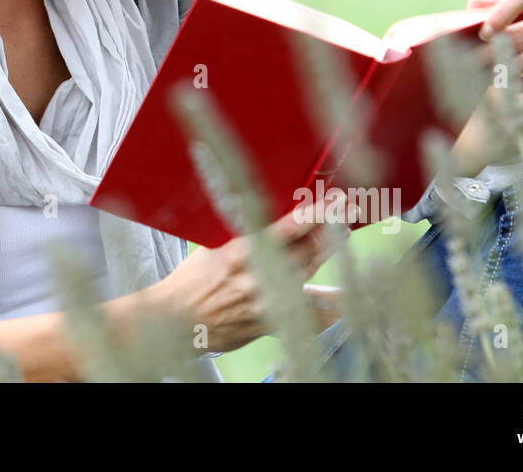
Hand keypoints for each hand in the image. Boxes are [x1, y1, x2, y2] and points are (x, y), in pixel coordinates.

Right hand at [144, 207, 347, 353]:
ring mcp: (266, 303)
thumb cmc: (193, 278)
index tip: (338, 199)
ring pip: (309, 273)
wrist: (175, 320)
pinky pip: (306, 313)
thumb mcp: (214, 246)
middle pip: (308, 250)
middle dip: (332, 229)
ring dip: (327, 253)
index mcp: (241, 252)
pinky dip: (328, 304)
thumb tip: (271, 212)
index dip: (319, 213)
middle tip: (347, 212)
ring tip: (340, 235)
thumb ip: (244, 233)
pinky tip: (347, 297)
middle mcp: (257, 277)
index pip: (290, 227)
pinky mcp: (269, 323)